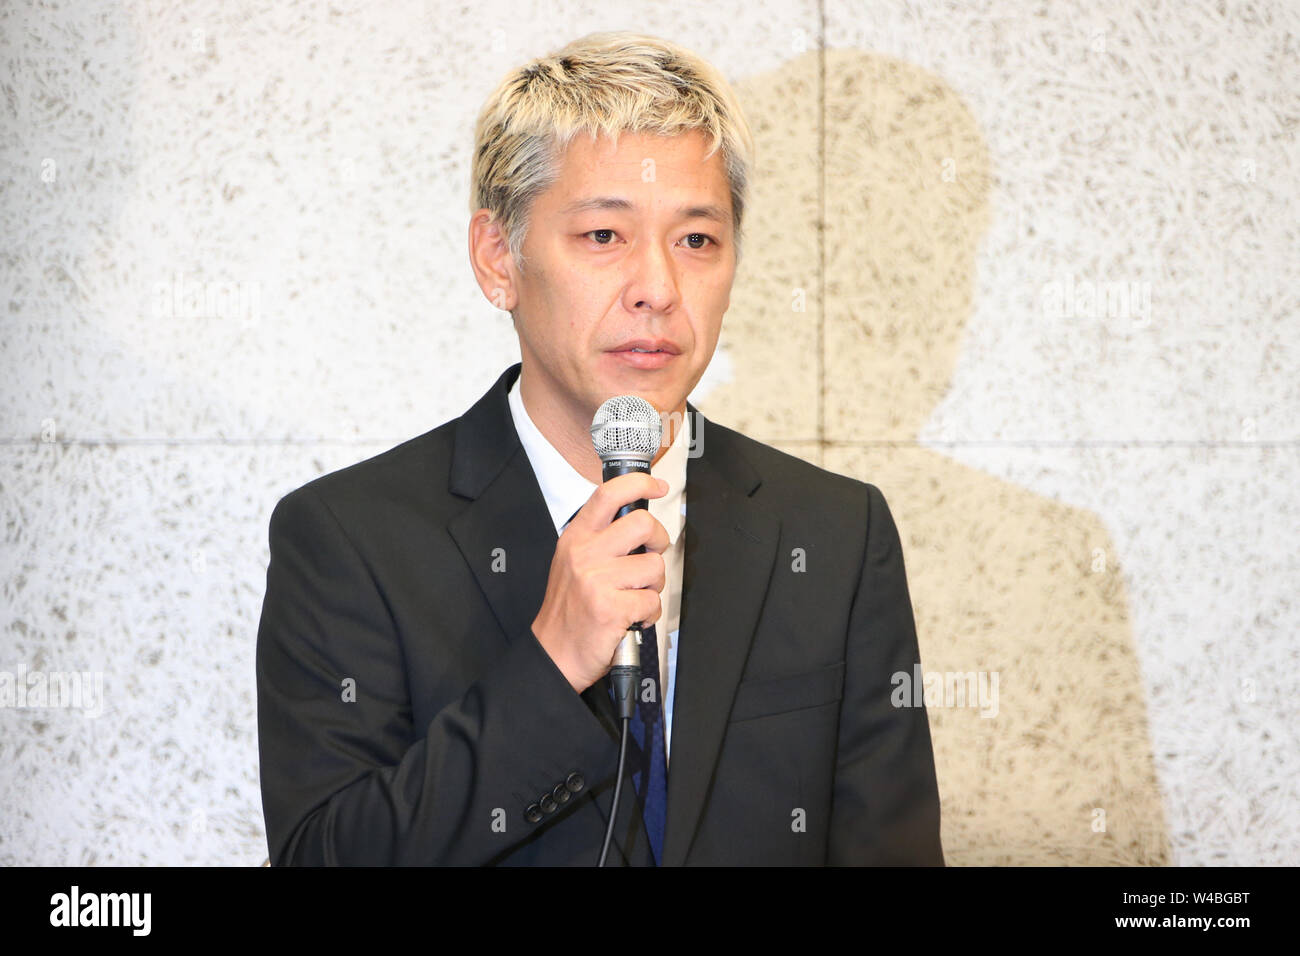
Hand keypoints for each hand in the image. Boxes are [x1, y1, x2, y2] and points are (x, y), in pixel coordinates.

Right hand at [531, 473, 669, 693]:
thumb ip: (600, 539)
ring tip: (634, 597)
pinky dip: (649, 614)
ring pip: (654, 566)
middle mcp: (584, 554)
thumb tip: (638, 522)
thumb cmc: (569, 610)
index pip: (608, 494)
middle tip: (651, 554)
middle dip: (659, 540)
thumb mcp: (572, 562)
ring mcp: (597, 580)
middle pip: (642, 524)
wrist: (553, 653)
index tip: (657, 487)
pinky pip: (652, 601)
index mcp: (576, 537)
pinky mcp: (611, 608)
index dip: (639, 484)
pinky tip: (631, 618)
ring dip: (653, 586)